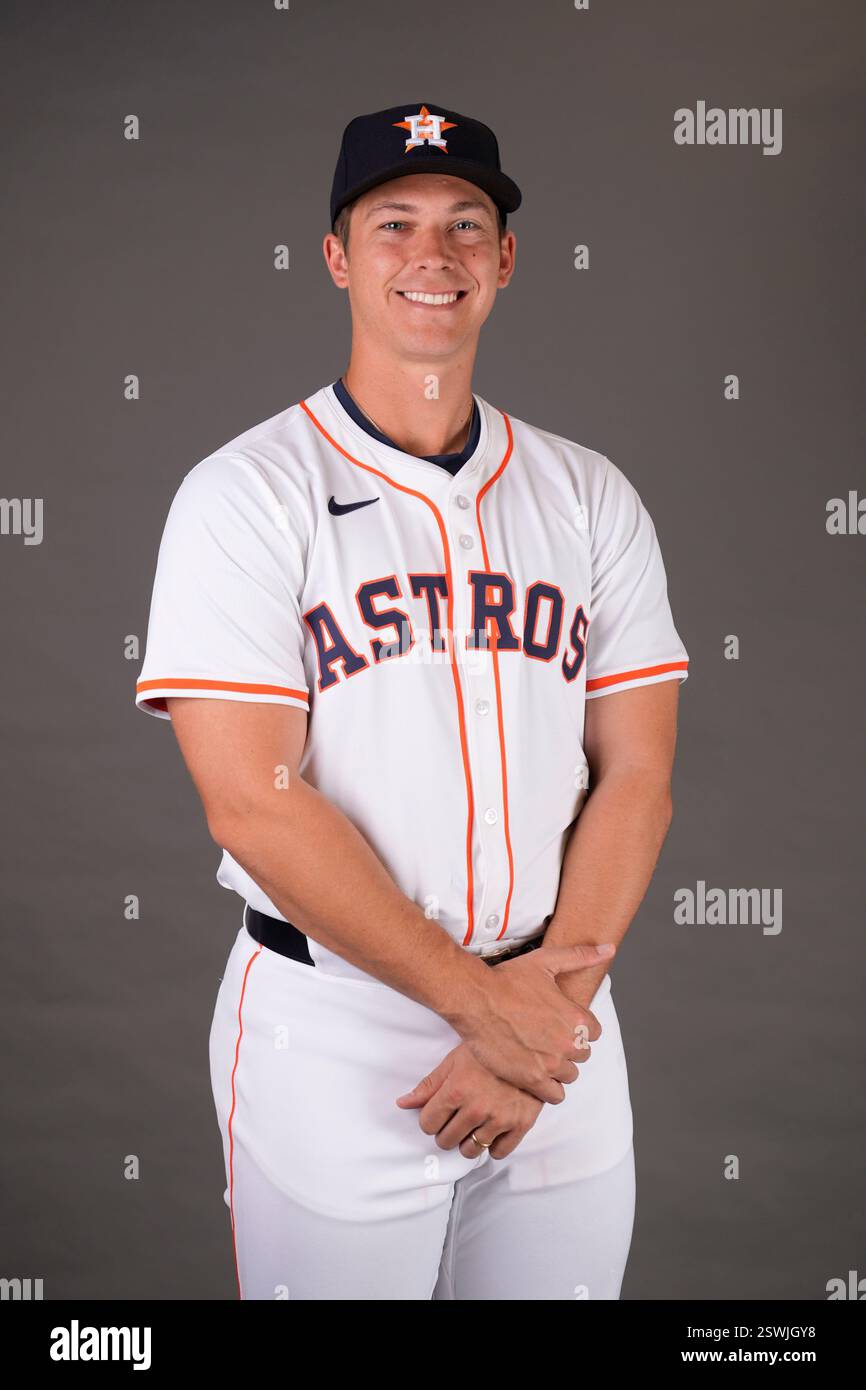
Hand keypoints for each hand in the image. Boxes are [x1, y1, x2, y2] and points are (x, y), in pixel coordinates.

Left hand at [395, 1041, 544, 1159]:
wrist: (530, 1045)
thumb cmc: (488, 1050)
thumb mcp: (454, 1061)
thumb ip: (429, 1085)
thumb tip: (403, 1104)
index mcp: (457, 1090)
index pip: (427, 1124)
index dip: (429, 1119)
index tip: (437, 1113)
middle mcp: (477, 1109)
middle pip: (446, 1140)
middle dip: (446, 1131)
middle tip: (455, 1117)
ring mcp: (500, 1119)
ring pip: (470, 1151)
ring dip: (467, 1141)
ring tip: (472, 1125)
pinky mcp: (521, 1125)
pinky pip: (499, 1152)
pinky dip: (493, 1145)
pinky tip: (492, 1129)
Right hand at [454, 942, 612, 1104]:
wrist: (475, 999)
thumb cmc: (508, 980)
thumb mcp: (546, 962)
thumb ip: (581, 957)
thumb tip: (608, 948)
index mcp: (576, 1017)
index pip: (595, 1032)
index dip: (578, 1027)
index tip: (561, 1024)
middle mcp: (568, 1043)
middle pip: (582, 1055)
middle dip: (568, 1048)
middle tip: (546, 1038)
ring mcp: (550, 1063)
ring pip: (569, 1075)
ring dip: (558, 1068)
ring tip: (538, 1055)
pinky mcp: (531, 1079)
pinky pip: (555, 1095)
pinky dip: (548, 1088)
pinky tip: (535, 1074)